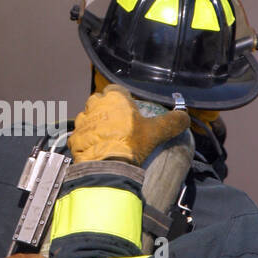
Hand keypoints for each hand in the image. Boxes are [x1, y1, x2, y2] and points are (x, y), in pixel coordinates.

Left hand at [69, 86, 189, 164]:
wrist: (106, 167)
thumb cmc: (130, 145)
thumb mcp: (156, 132)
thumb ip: (172, 122)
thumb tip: (184, 118)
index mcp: (114, 98)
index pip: (116, 89)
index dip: (122, 98)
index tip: (128, 108)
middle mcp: (94, 105)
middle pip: (99, 102)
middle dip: (107, 109)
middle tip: (119, 124)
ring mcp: (82, 122)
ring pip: (87, 118)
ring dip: (95, 125)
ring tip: (107, 138)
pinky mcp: (74, 138)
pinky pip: (80, 136)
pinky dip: (86, 142)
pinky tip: (96, 149)